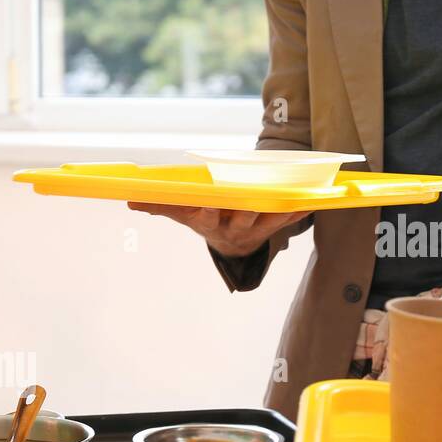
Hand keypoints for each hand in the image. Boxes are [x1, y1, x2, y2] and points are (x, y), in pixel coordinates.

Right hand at [127, 203, 308, 257]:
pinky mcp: (272, 227)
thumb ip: (160, 205)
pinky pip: (287, 220)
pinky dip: (298, 211)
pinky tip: (310, 202)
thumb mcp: (182, 215)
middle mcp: (231, 229)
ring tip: (291, 197)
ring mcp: (253, 230)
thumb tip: (130, 199)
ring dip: (279, 210)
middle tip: (253, 199)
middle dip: (246, 210)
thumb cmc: (204, 219)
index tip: (208, 202)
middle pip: (240, 219)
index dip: (207, 211)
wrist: (232, 244)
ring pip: (267, 220)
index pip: (206, 218)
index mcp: (209, 223)